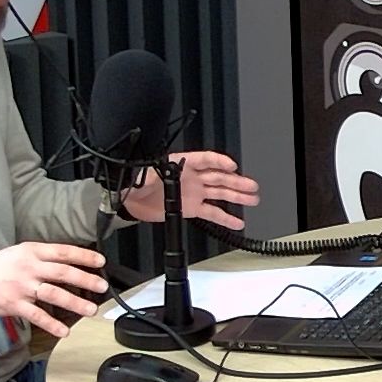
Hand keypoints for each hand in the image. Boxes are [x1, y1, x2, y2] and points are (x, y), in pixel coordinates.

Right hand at [0, 242, 107, 338]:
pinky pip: (37, 316)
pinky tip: (64, 331)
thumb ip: (40, 258)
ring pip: (54, 294)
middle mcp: (29, 268)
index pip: (63, 252)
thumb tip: (65, 263)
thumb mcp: (17, 253)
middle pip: (63, 273)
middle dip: (86, 280)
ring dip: (75, 302)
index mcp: (31, 252)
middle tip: (103, 286)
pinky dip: (52, 324)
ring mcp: (22, 287)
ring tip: (91, 309)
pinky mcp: (14, 304)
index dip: (84, 257)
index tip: (100, 262)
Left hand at [122, 151, 261, 229]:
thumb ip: (153, 174)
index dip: (219, 161)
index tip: (231, 165)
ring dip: (237, 196)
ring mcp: (193, 193)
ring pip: (220, 193)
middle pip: (218, 177)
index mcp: (181, 164)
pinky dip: (225, 218)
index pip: (205, 160)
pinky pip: (212, 213)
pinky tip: (237, 221)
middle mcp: (191, 178)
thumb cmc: (135, 182)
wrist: (128, 200)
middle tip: (251, 186)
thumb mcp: (142, 174)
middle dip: (236, 181)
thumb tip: (159, 173)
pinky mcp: (192, 209)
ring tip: (252, 199)